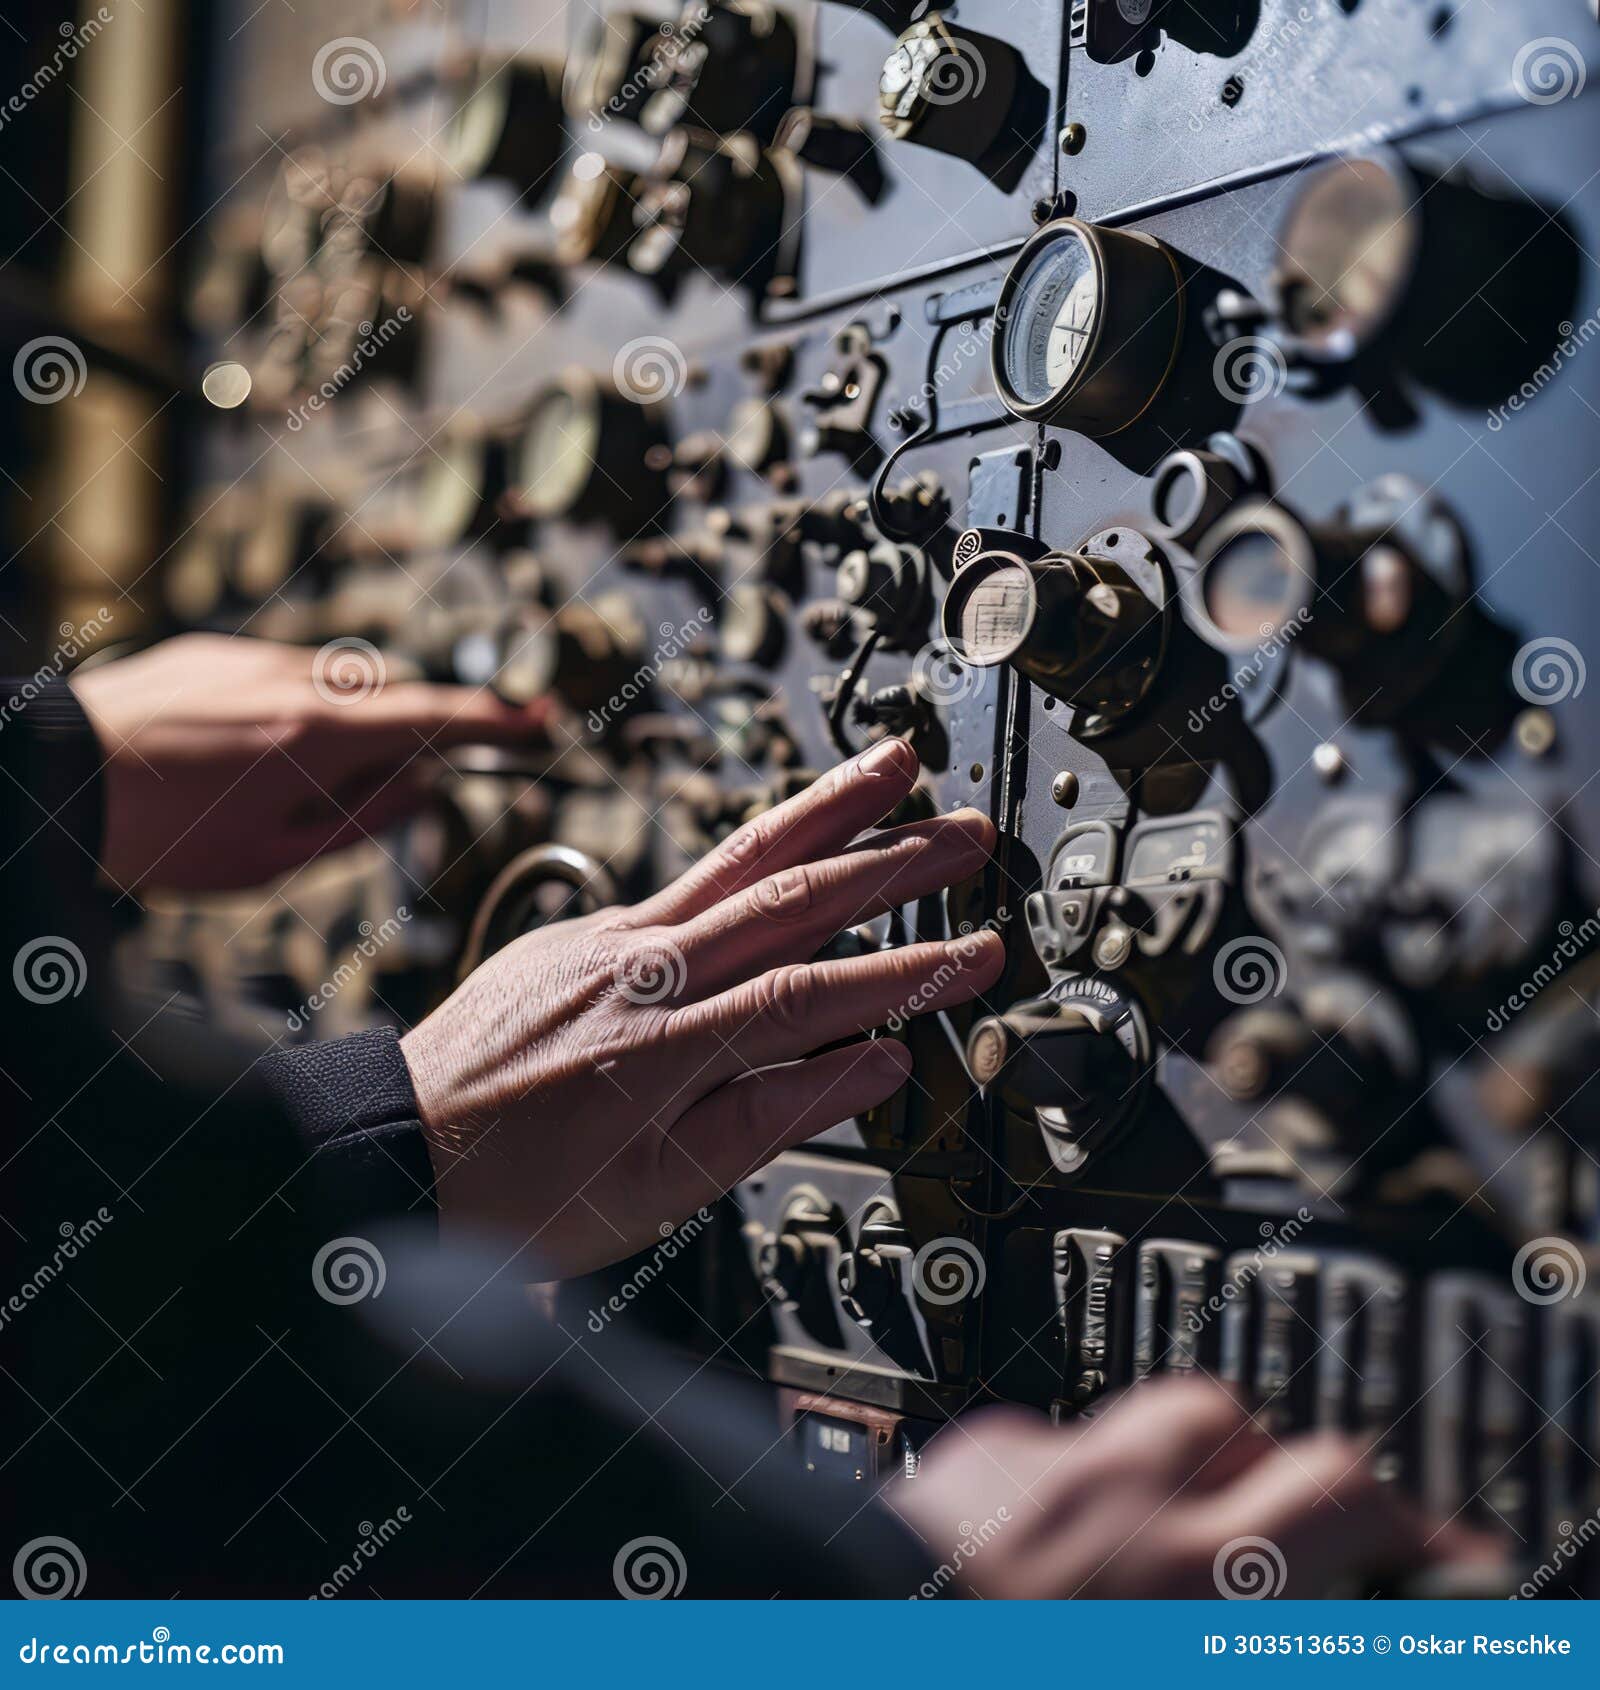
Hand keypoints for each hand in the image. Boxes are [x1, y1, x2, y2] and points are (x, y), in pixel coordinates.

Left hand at [70, 633, 545, 890]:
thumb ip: (364, 819)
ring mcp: (254, 658)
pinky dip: (282, 713)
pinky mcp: (214, 651)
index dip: (496, 720)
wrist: (55, 776)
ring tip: (262, 788)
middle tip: (349, 802)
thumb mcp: (278, 859)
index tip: (540, 720)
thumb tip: (420, 786)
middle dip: (389, 745)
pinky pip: (278, 676)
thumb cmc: (164, 836)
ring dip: (330, 731)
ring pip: (330, 688)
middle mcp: (299, 679)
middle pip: (385, 701)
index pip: (437, 717)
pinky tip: (229, 758)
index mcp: (324, 734)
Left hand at [400, 736, 1002, 1277]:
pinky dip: (749, 849)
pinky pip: (684, 878)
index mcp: (667, 1046)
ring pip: (736, 858)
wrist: (396, 1152)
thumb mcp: (657, 1191)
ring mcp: (606, 939)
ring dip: (825, 809)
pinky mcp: (579, 931)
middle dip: (891, 859)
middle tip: (968, 832)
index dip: (910, 971)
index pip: (816, 992)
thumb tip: (874, 1064)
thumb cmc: (520, 1197)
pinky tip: (788, 835)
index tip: (981, 950)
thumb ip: (772, 1117)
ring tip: (892, 764)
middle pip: (790, 894)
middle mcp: (642, 972)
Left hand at [892, 1378, 1502, 1598]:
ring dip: (1196, 1464)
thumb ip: (1244, 1625)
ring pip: (1168, 1417)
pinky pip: (1063, 1440)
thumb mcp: (1173, 1658)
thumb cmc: (981, 1663)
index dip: (1420, 1532)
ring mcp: (1048, 1472)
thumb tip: (1294, 1602)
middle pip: (1268, 1443)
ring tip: (1180, 1524)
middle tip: (1305, 1542)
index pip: (1350, 1509)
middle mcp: (1125, 1515)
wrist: (831, 1649)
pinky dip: (1085, 1477)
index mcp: (1190, 1594)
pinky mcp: (976, 1457)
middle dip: (1305, 1489)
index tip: (1447, 1554)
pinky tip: (1062, 1530)